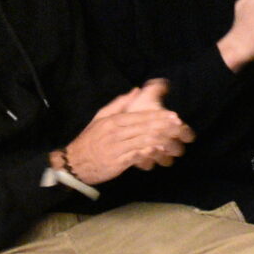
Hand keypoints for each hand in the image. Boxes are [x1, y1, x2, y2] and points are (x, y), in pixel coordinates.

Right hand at [64, 81, 193, 182]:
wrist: (74, 163)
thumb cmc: (90, 139)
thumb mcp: (101, 118)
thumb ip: (119, 104)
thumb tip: (136, 90)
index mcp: (113, 121)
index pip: (139, 117)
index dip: (158, 116)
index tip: (174, 116)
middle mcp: (115, 133)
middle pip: (143, 128)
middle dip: (163, 126)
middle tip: (179, 125)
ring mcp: (116, 148)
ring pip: (141, 141)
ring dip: (159, 139)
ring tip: (174, 138)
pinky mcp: (117, 162)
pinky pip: (134, 156)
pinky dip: (147, 153)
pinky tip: (158, 151)